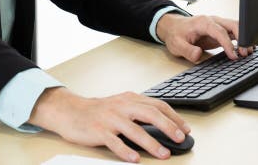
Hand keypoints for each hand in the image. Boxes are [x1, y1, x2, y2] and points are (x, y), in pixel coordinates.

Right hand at [29, 87, 189, 162]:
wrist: (71, 111)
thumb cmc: (99, 111)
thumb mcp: (122, 105)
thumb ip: (140, 111)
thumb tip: (165, 124)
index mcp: (130, 99)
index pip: (157, 105)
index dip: (174, 116)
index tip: (186, 129)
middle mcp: (122, 106)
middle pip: (150, 114)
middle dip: (168, 127)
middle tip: (181, 138)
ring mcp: (110, 118)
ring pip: (135, 130)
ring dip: (151, 143)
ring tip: (163, 154)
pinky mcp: (99, 131)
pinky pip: (115, 142)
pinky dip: (126, 151)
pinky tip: (135, 159)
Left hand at [155, 13, 252, 61]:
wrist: (173, 27)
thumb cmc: (176, 34)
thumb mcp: (177, 45)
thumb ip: (187, 50)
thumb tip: (198, 54)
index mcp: (203, 22)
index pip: (220, 31)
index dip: (228, 44)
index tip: (233, 55)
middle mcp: (213, 21)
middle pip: (232, 25)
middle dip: (241, 38)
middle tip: (245, 53)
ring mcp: (217, 25)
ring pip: (236, 27)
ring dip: (243, 38)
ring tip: (248, 52)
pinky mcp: (220, 31)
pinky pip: (233, 33)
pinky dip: (241, 39)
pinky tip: (245, 48)